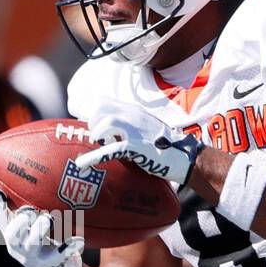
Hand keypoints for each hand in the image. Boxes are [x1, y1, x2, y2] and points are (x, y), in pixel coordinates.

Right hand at [0, 187, 83, 266]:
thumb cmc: (40, 238)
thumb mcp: (29, 223)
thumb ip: (23, 206)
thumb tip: (21, 176)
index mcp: (11, 232)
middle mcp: (18, 244)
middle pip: (12, 234)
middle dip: (19, 221)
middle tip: (30, 209)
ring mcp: (32, 255)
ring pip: (32, 243)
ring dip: (38, 229)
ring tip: (48, 218)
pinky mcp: (49, 263)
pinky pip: (58, 256)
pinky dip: (68, 247)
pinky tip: (78, 240)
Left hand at [74, 98, 199, 186]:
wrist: (183, 155)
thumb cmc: (164, 145)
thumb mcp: (145, 126)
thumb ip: (129, 124)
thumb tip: (111, 132)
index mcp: (133, 110)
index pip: (103, 101)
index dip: (95, 115)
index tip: (96, 128)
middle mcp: (132, 115)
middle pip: (99, 109)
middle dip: (94, 124)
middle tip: (100, 139)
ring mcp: (134, 130)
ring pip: (104, 124)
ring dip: (98, 136)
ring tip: (104, 146)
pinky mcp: (135, 146)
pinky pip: (110, 149)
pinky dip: (94, 157)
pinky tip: (82, 164)